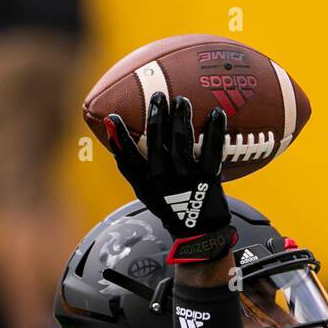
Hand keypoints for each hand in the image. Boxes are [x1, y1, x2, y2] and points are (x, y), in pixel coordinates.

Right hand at [104, 93, 235, 263]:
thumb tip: (109, 127)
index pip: (129, 156)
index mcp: (148, 181)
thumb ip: (127, 161)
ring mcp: (187, 179)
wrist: (197, 231)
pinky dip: (215, 132)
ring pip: (181, 143)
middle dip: (157, 116)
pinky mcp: (209, 179)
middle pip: (157, 142)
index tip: (113, 116)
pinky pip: (211, 152)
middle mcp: (165, 179)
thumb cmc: (168, 203)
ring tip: (182, 100)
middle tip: (159, 96)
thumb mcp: (143, 188)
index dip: (120, 137)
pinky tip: (217, 113)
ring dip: (180, 118)